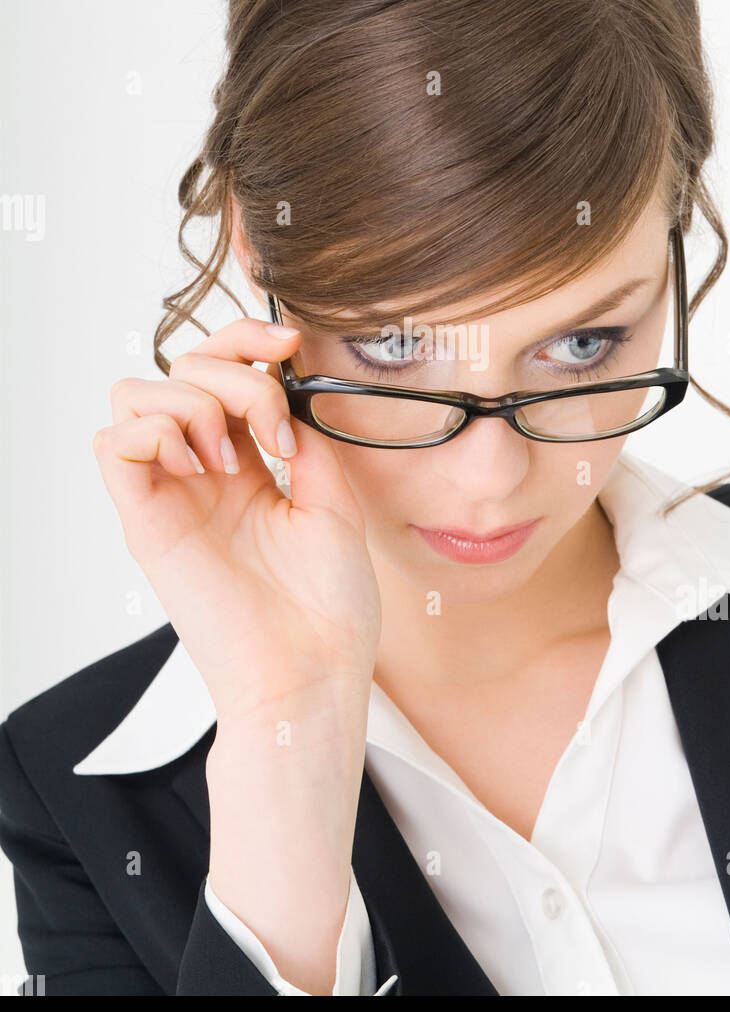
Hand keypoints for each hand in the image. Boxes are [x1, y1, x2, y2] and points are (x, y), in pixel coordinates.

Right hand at [92, 318, 380, 719]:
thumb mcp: (334, 500)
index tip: (289, 342)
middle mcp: (201, 474)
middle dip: (233, 372)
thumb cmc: (328, 608)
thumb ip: (302, 437)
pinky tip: (201, 467)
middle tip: (272, 432)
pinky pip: (112, 444)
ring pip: (134, 393)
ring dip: (192, 401)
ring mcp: (170, 496)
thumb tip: (285, 389)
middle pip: (178, 368)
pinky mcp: (146, 522)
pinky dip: (155, 432)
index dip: (245, 337)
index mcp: (245, 467)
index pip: (220, 370)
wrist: (312, 673)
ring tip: (231, 458)